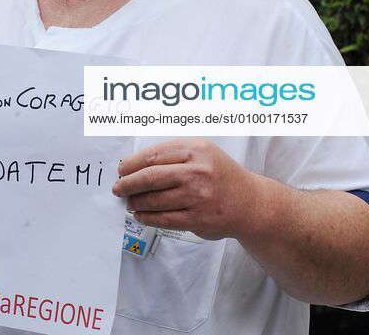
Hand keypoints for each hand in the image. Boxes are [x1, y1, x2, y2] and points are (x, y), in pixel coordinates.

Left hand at [112, 139, 262, 240]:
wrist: (250, 202)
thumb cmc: (220, 174)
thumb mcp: (202, 152)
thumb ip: (173, 154)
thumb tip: (134, 165)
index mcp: (196, 150)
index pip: (153, 155)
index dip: (132, 164)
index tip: (121, 170)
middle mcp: (197, 171)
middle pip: (150, 177)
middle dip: (128, 183)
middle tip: (118, 188)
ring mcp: (198, 196)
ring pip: (155, 199)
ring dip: (136, 202)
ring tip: (129, 201)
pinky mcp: (198, 218)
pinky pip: (164, 218)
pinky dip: (147, 217)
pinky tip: (140, 215)